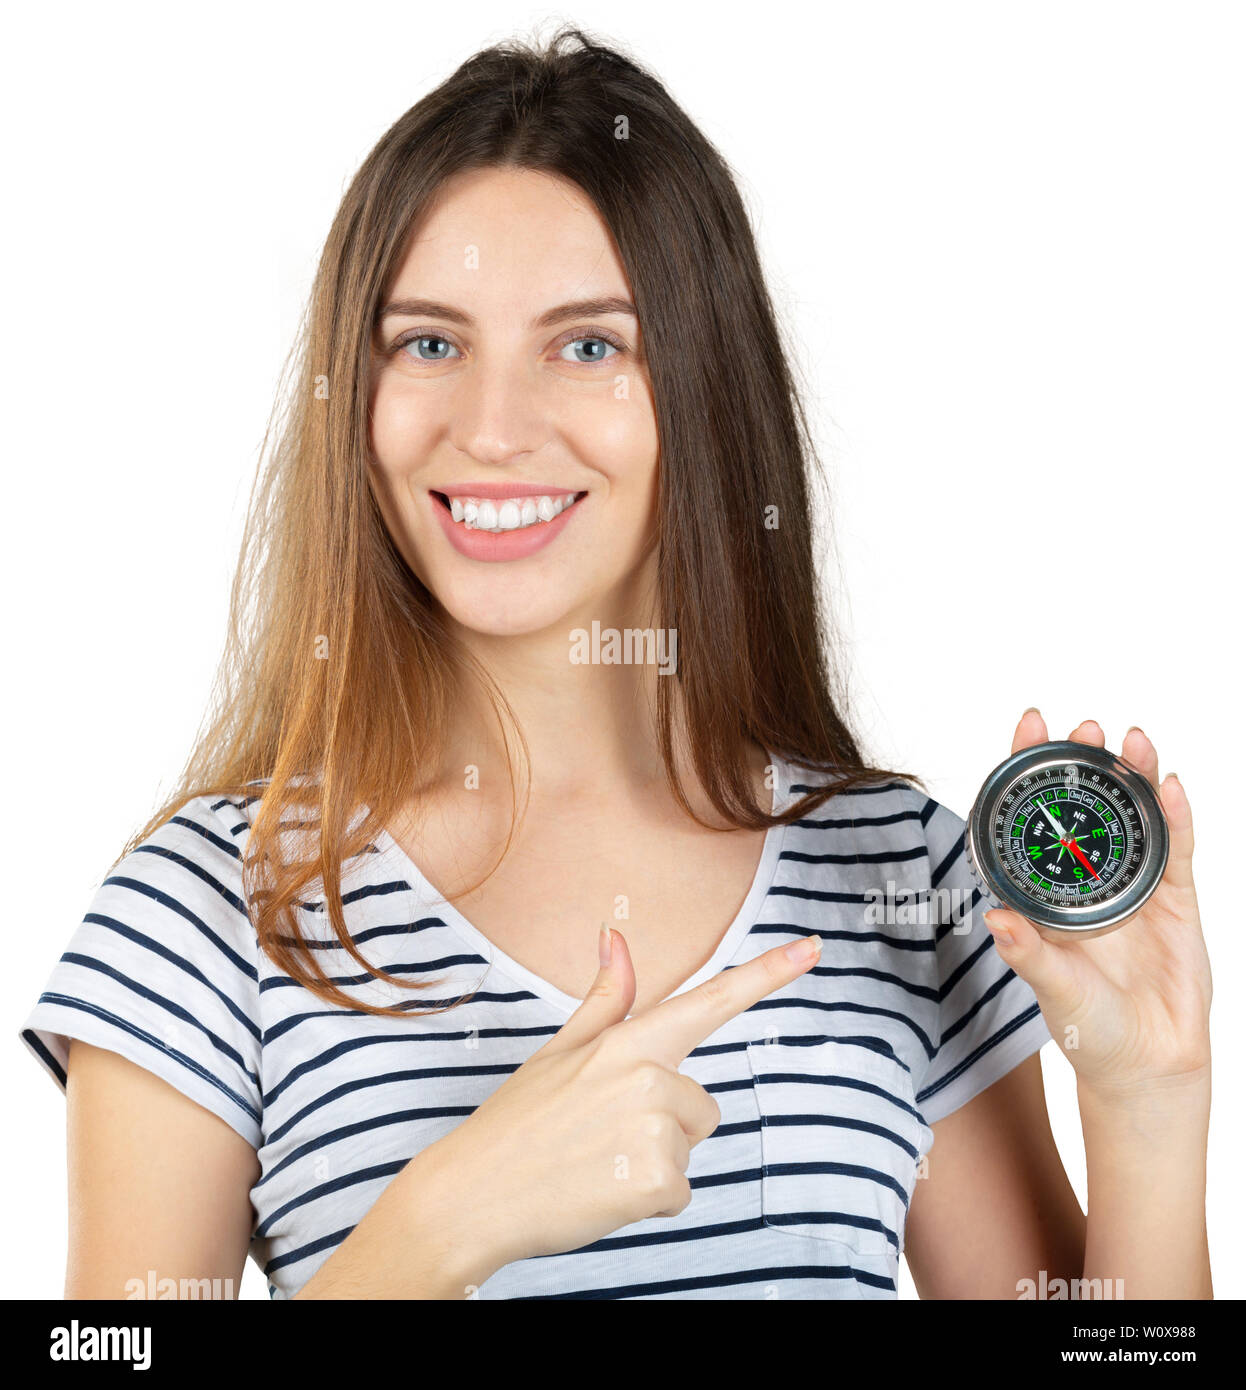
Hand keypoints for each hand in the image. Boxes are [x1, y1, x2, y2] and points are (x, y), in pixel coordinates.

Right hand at [418, 927, 822, 1278]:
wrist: (472, 1194)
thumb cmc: (516, 1122)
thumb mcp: (558, 1051)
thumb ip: (605, 999)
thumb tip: (616, 936)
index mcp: (628, 1040)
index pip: (711, 999)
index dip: (769, 973)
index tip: (814, 948)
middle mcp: (649, 1075)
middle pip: (701, 1104)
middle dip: (664, 1126)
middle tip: (600, 1137)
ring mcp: (656, 1128)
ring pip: (689, 1148)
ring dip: (654, 1163)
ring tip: (596, 1162)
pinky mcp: (658, 1181)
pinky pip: (679, 1191)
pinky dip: (647, 1200)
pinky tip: (601, 1191)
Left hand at [982, 710, 1211, 1100]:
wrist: (1146, 1066)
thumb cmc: (1088, 1028)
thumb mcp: (1052, 988)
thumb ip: (1028, 954)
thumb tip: (995, 918)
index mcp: (1047, 891)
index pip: (1032, 817)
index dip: (1029, 771)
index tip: (1028, 724)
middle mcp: (1087, 880)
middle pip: (1087, 805)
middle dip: (1085, 762)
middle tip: (1084, 725)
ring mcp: (1133, 886)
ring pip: (1134, 818)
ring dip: (1134, 776)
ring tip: (1130, 739)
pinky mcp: (1175, 902)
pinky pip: (1176, 850)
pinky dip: (1176, 818)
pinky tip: (1172, 786)